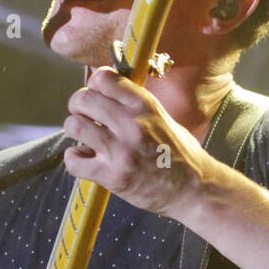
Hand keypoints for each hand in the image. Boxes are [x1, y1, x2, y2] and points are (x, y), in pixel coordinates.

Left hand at [61, 66, 210, 217]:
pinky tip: (84, 159)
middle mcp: (131, 124)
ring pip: (74, 125)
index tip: (97, 96)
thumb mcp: (162, 117)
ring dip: (74, 130)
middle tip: (85, 117)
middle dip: (79, 106)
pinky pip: (74, 161)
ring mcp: (121, 151)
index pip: (103, 78)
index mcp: (144, 105)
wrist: (194, 190)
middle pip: (83, 99)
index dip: (93, 85)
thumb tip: (105, 89)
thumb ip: (134, 104)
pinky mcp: (114, 176)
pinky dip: (74, 159)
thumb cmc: (179, 155)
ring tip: (86, 138)